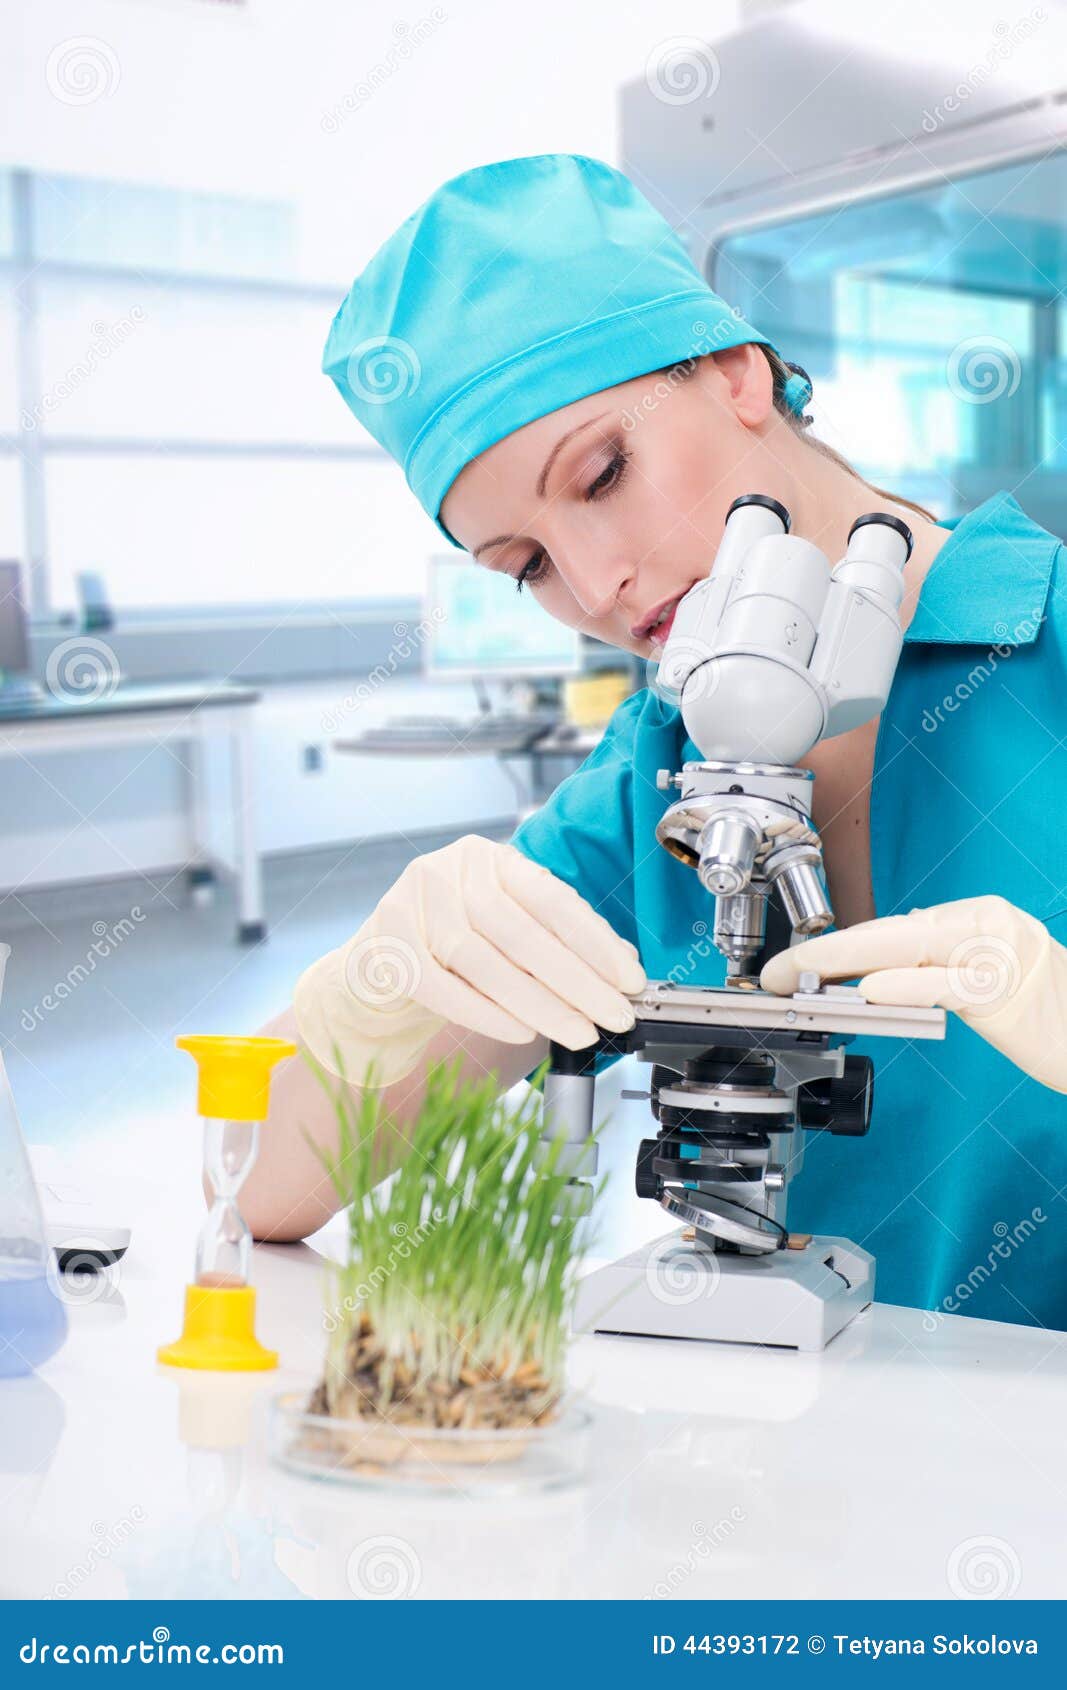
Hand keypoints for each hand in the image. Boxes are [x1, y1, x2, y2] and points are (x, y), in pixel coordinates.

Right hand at [294, 835, 644, 1085]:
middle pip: (523, 932)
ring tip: (579, 1032)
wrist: (378, 967)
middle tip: (614, 1016)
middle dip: (577, 981)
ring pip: (486, 962)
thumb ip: (559, 941)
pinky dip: (488, 1014)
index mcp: (490, 859)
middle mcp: (449, 871)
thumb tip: (623, 966)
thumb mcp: (509, 933)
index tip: (630, 980)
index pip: (553, 899)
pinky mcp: (388, 946)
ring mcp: (412, 905)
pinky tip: (523, 1030)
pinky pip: (444, 987)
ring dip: (541, 1004)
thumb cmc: (454, 949)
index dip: (596, 942)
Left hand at [760, 895, 1066, 1093]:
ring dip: (847, 962)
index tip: (786, 965)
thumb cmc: (1046, 1011)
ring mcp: (997, 950)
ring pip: (908, 949)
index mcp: (970, 918)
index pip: (887, 930)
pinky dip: (907, 986)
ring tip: (801, 973)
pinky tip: (870, 990)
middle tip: (776, 971)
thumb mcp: (978, 980)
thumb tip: (871, 968)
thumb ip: (931, 967)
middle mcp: (981, 922)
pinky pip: (948, 984)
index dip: (831, 947)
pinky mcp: (1008, 987)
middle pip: (887, 933)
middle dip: (823, 952)